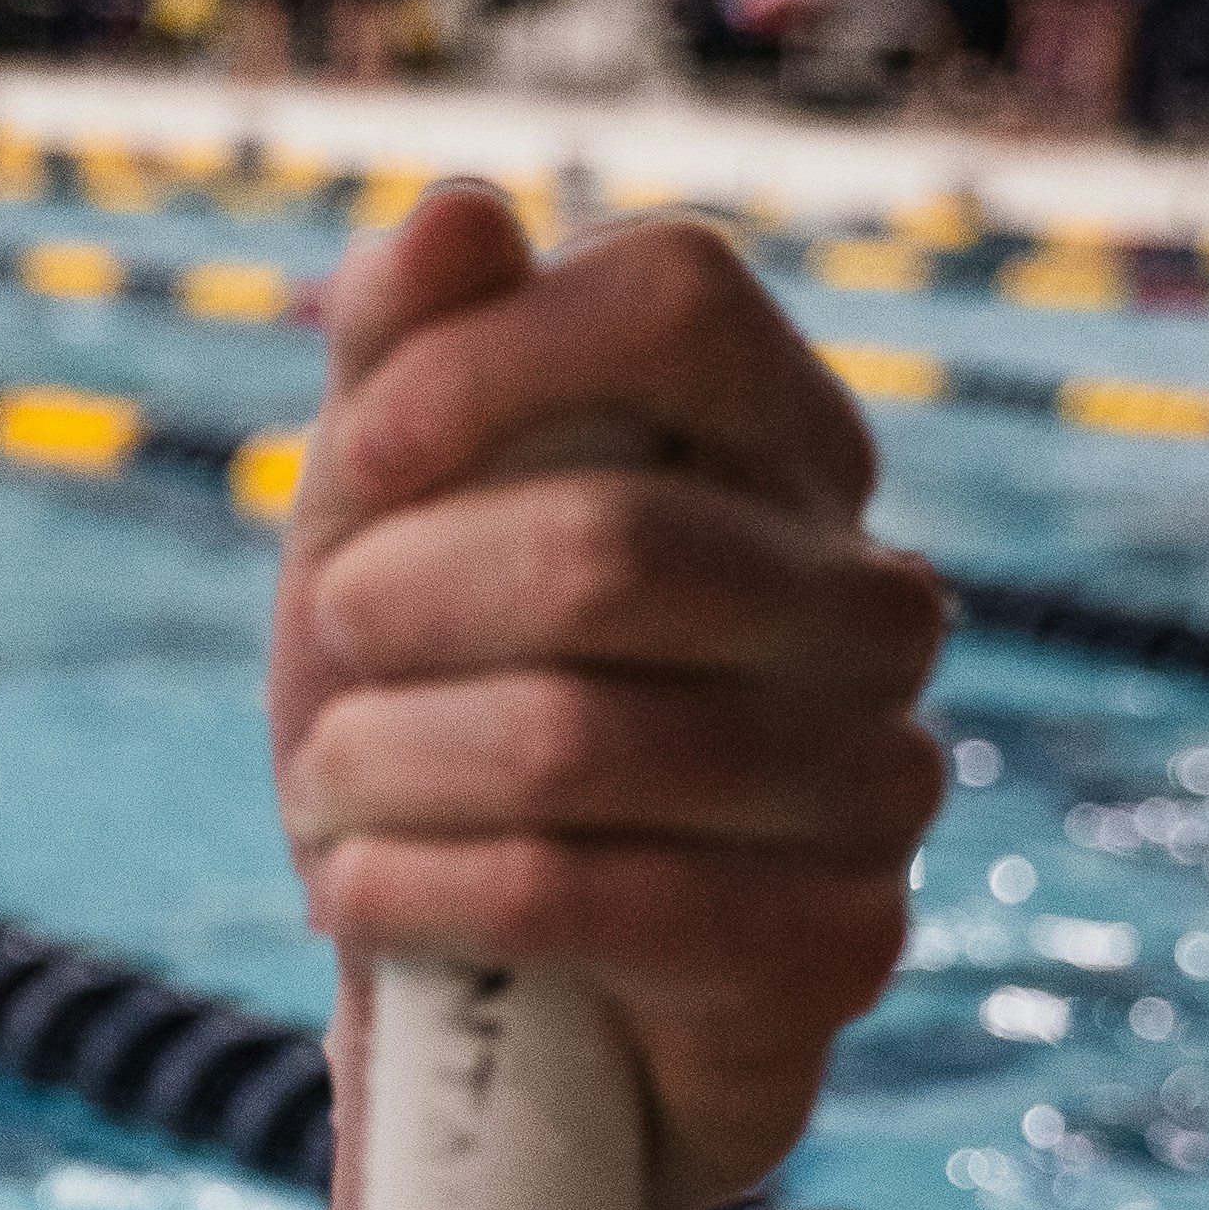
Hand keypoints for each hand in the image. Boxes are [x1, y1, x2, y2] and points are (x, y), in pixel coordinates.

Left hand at [270, 189, 947, 1209]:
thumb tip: (460, 214)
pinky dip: (417, 892)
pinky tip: (359, 893)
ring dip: (382, 769)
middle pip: (611, 541)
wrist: (491, 995)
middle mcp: (869, 597)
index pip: (681, 294)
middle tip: (328, 661)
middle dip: (398, 608)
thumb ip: (410, 360)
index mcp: (781, 447)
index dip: (486, 361)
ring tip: (330, 791)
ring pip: (577, 738)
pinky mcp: (839, 946)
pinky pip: (585, 899)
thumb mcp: (391, 525)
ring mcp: (880, 776)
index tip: (358, 464)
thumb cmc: (448, 716)